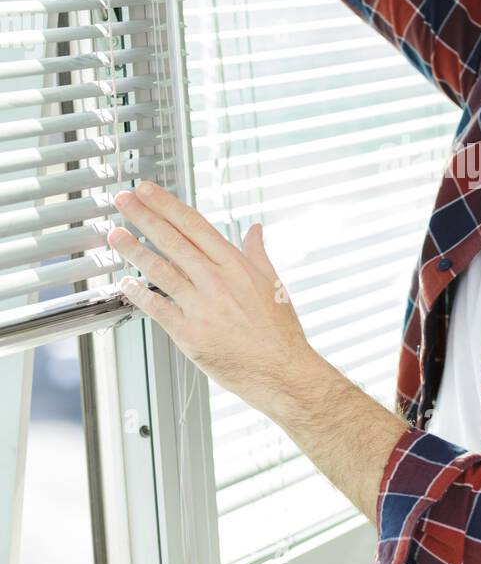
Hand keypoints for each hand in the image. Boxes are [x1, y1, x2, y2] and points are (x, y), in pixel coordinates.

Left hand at [107, 181, 318, 420]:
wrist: (282, 371)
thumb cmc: (280, 331)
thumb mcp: (274, 283)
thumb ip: (258, 253)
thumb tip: (255, 229)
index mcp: (236, 266)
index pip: (195, 225)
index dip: (167, 205)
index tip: (148, 191)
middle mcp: (216, 281)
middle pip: (172, 241)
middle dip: (143, 217)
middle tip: (122, 200)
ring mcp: (201, 307)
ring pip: (159, 270)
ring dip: (133, 250)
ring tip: (114, 235)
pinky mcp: (189, 334)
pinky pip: (157, 308)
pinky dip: (139, 294)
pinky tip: (125, 283)